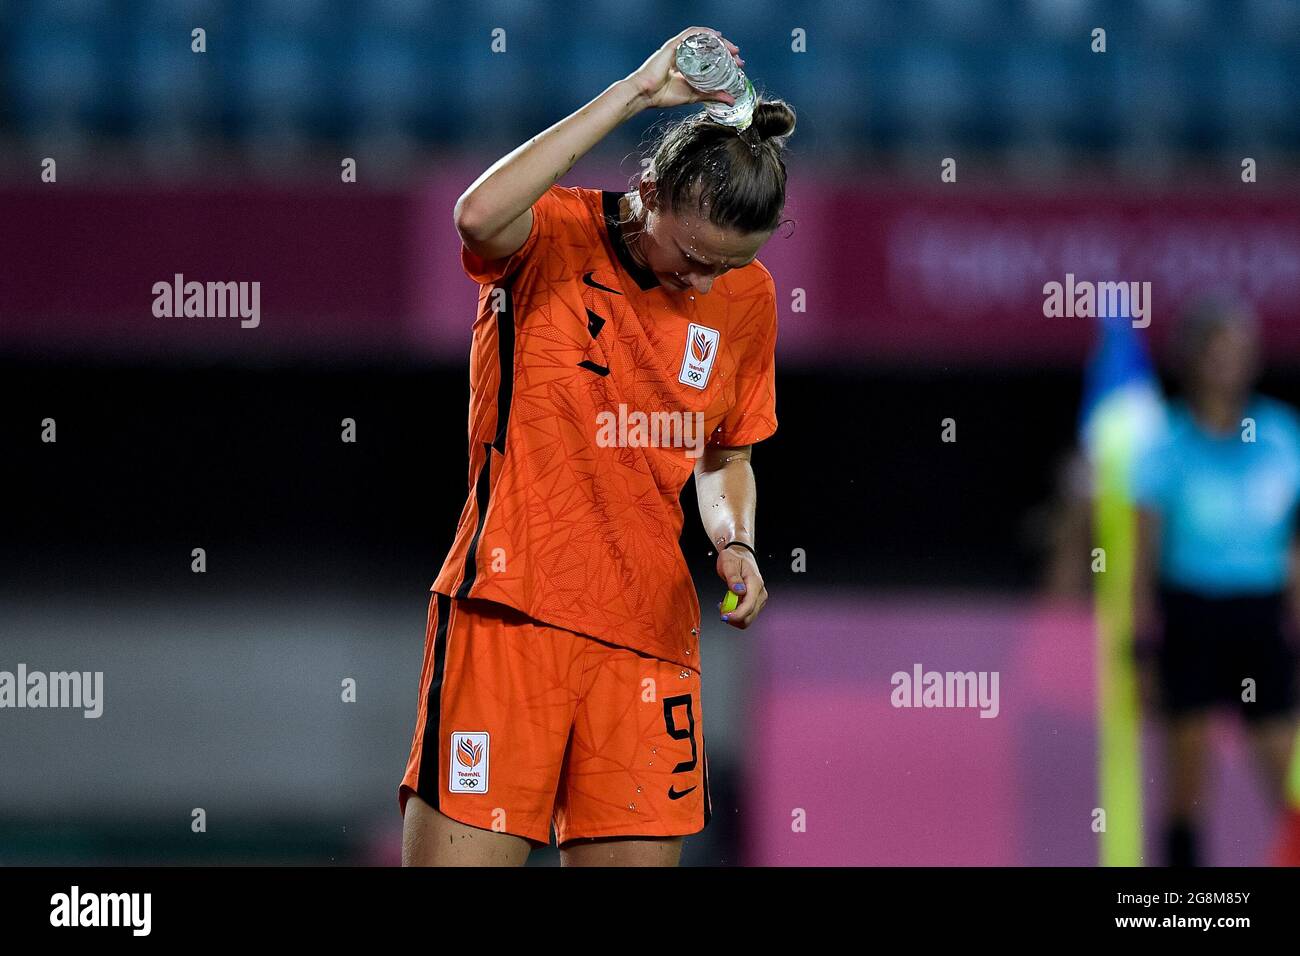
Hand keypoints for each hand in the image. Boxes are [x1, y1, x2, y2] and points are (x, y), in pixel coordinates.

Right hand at [624, 27, 743, 111]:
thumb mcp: (694, 96)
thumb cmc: (663, 96)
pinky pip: (690, 34)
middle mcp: (684, 55)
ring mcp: (678, 49)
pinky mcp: (672, 46)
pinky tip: (715, 35)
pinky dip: (703, 32)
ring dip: (718, 41)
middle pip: (708, 47)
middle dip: (726, 50)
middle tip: (738, 57)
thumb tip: (731, 100)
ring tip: (731, 48)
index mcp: (688, 66)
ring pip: (702, 39)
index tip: (737, 65)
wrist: (645, 95)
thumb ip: (712, 96)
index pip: (710, 59)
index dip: (725, 60)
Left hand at [715, 543, 766, 628]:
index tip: (724, 616)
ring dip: (734, 616)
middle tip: (721, 608)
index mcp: (755, 583)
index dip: (736, 615)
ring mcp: (759, 599)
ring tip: (724, 604)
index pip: (749, 606)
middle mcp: (760, 593)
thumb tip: (738, 591)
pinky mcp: (755, 602)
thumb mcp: (728, 563)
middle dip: (733, 617)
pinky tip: (729, 604)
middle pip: (749, 616)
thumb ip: (733, 577)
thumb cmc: (734, 558)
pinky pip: (746, 615)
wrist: (741, 555)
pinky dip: (736, 614)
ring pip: (747, 618)